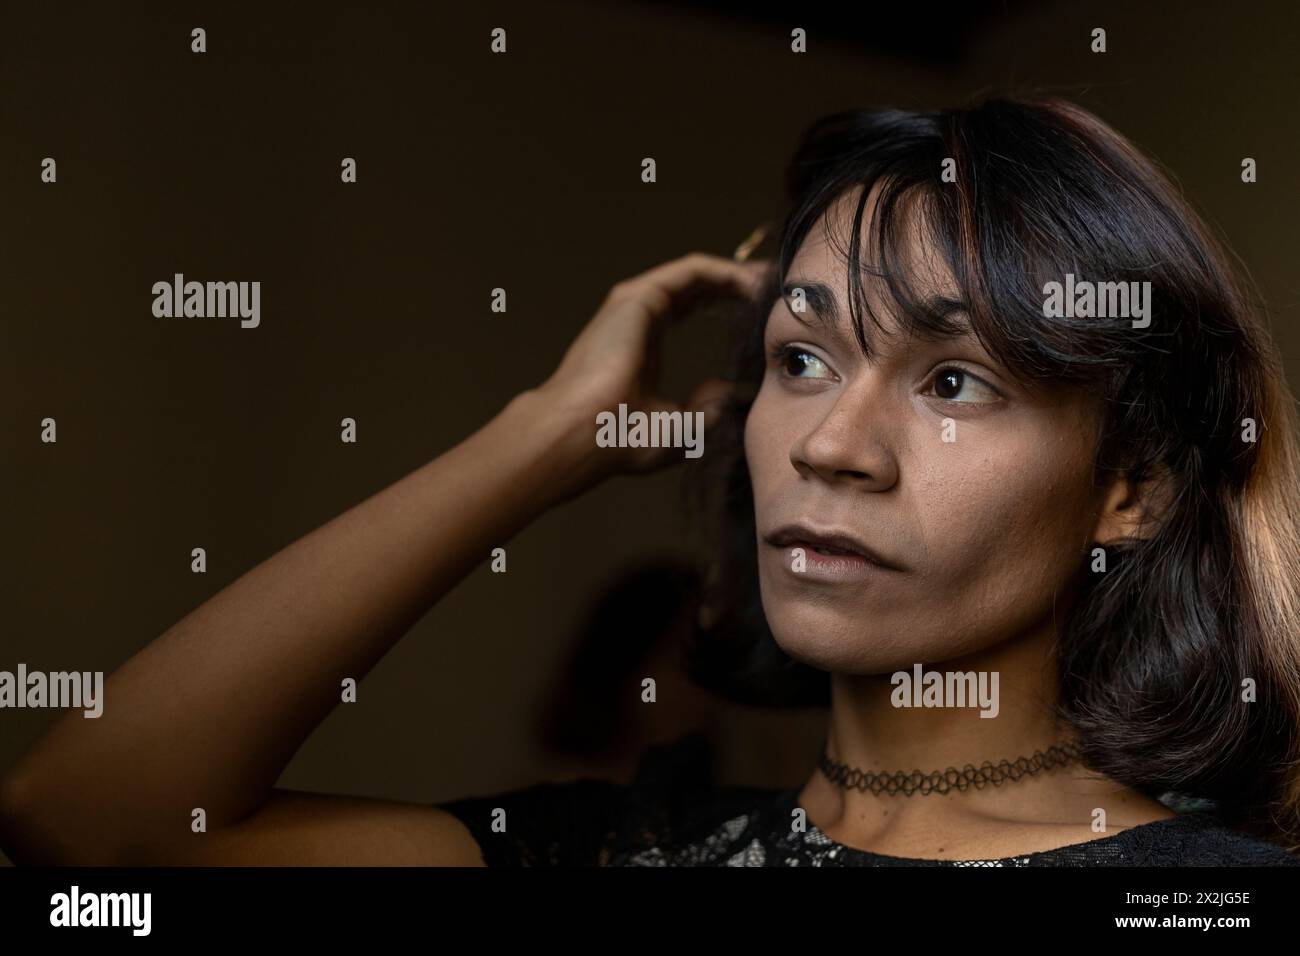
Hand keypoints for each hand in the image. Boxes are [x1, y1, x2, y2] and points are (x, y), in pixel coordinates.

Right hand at [527, 251, 769, 484]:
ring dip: (737, 274)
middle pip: (696, 287)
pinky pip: (691, 271)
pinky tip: (753, 286)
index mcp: (643, 348)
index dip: (728, 305)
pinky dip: (725, 273)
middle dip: (738, 283)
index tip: (764, 311)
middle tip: (778, 286)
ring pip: (697, 275)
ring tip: (774, 281)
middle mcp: (638, 320)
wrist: (581, 435)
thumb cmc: (616, 441)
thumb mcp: (676, 432)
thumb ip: (703, 412)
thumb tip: (727, 392)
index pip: (690, 310)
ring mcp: (634, 306)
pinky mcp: (637, 297)